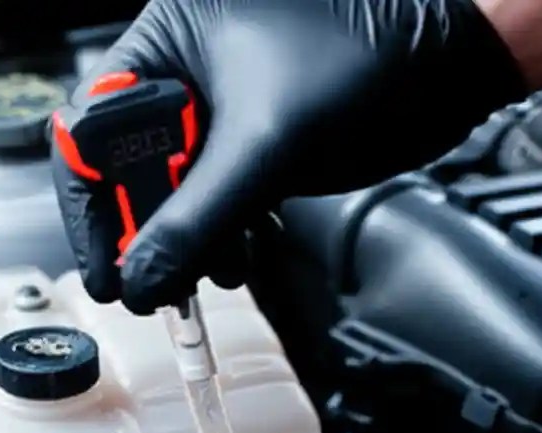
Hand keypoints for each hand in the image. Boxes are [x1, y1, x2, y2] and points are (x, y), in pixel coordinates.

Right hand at [52, 0, 525, 313]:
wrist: (450, 65)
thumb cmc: (368, 59)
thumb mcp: (265, 145)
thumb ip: (196, 217)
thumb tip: (142, 275)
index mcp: (165, 40)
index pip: (93, 128)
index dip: (91, 203)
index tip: (106, 263)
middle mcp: (184, 70)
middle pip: (132, 167)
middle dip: (146, 230)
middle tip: (153, 284)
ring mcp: (222, 109)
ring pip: (177, 191)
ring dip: (189, 241)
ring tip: (206, 274)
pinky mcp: (258, 140)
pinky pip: (219, 197)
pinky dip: (224, 233)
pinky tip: (239, 256)